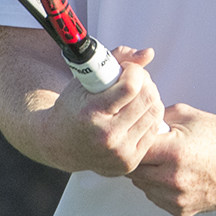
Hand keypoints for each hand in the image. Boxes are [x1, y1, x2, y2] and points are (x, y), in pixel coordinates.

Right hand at [51, 46, 165, 176]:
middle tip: (133, 79)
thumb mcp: (84, 79)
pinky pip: (154, 129)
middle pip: (147, 98)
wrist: (60, 144)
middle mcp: (106, 136)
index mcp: (91, 114)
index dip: (134, 71)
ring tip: (135, 94)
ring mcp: (119, 153)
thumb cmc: (74, 108)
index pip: (130, 87)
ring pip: (155, 112)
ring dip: (149, 97)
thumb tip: (148, 53)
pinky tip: (136, 111)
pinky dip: (149, 115)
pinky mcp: (129, 162)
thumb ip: (116, 60)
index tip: (126, 69)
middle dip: (144, 81)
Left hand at [127, 104, 215, 215]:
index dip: (132, 143)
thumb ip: (156, 118)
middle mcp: (173, 179)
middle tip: (149, 151)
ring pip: (144, 188)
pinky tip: (173, 177)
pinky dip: (159, 190)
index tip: (134, 139)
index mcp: (172, 152)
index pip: (133, 151)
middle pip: (134, 172)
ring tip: (163, 163)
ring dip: (147, 176)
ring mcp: (178, 198)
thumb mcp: (186, 115)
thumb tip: (135, 120)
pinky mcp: (184, 211)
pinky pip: (157, 200)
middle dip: (138, 160)